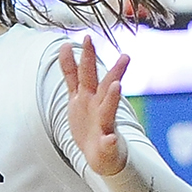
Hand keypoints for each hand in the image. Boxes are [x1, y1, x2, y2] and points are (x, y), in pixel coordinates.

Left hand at [61, 35, 128, 176]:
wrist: (103, 155)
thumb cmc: (91, 122)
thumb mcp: (77, 95)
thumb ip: (72, 73)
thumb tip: (66, 45)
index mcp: (88, 96)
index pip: (86, 73)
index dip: (85, 57)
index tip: (86, 37)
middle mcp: (97, 106)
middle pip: (103, 87)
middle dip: (113, 71)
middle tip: (125, 56)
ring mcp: (103, 125)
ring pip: (108, 110)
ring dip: (112, 98)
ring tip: (117, 86)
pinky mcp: (106, 144)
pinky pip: (108, 143)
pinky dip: (109, 141)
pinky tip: (110, 139)